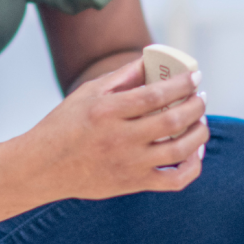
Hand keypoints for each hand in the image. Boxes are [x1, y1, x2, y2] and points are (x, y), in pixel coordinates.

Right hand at [17, 57, 209, 201]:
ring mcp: (129, 165)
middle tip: (200, 98)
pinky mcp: (133, 184)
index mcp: (107, 112)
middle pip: (173, 122)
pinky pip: (174, 180)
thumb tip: (151, 59)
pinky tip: (193, 152)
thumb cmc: (64, 126)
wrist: (42, 168)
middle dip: (196, 106)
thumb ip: (123, 76)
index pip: (155, 95)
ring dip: (199, 133)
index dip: (182, 84)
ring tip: (201, 121)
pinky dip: (192, 167)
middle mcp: (120, 139)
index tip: (196, 77)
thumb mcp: (88, 93)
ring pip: (180, 151)